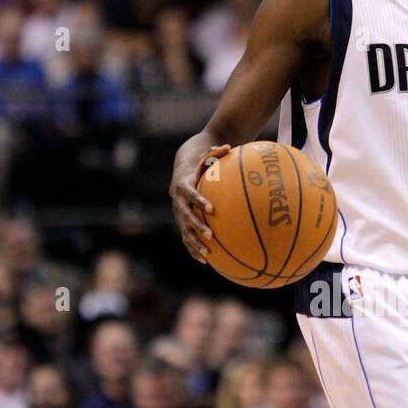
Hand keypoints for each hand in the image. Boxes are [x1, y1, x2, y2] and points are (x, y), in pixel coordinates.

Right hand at [170, 143, 230, 262]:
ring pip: (185, 232)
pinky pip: (186, 239)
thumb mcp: (205, 158)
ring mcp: (179, 215)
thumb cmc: (198, 166)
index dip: (199, 201)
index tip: (210, 209)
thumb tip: (229, 145)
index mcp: (183, 186)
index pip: (190, 194)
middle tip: (210, 235)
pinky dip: (193, 250)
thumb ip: (215, 154)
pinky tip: (205, 262)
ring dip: (195, 243)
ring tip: (207, 254)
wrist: (181, 175)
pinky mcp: (182, 224)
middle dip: (197, 227)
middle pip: (186, 217)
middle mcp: (178, 203)